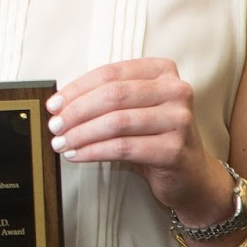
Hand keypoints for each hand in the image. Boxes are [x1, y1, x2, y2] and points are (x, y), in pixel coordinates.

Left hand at [47, 57, 232, 223]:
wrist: (191, 175)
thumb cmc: (154, 137)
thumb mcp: (133, 109)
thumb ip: (105, 98)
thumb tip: (59, 103)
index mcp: (162, 71)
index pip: (110, 73)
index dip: (77, 88)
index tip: (54, 104)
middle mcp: (176, 91)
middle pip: (112, 95)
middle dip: (76, 112)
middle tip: (54, 125)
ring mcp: (179, 120)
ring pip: (116, 122)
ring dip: (81, 134)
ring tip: (62, 143)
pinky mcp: (175, 150)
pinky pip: (123, 148)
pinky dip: (93, 151)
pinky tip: (77, 155)